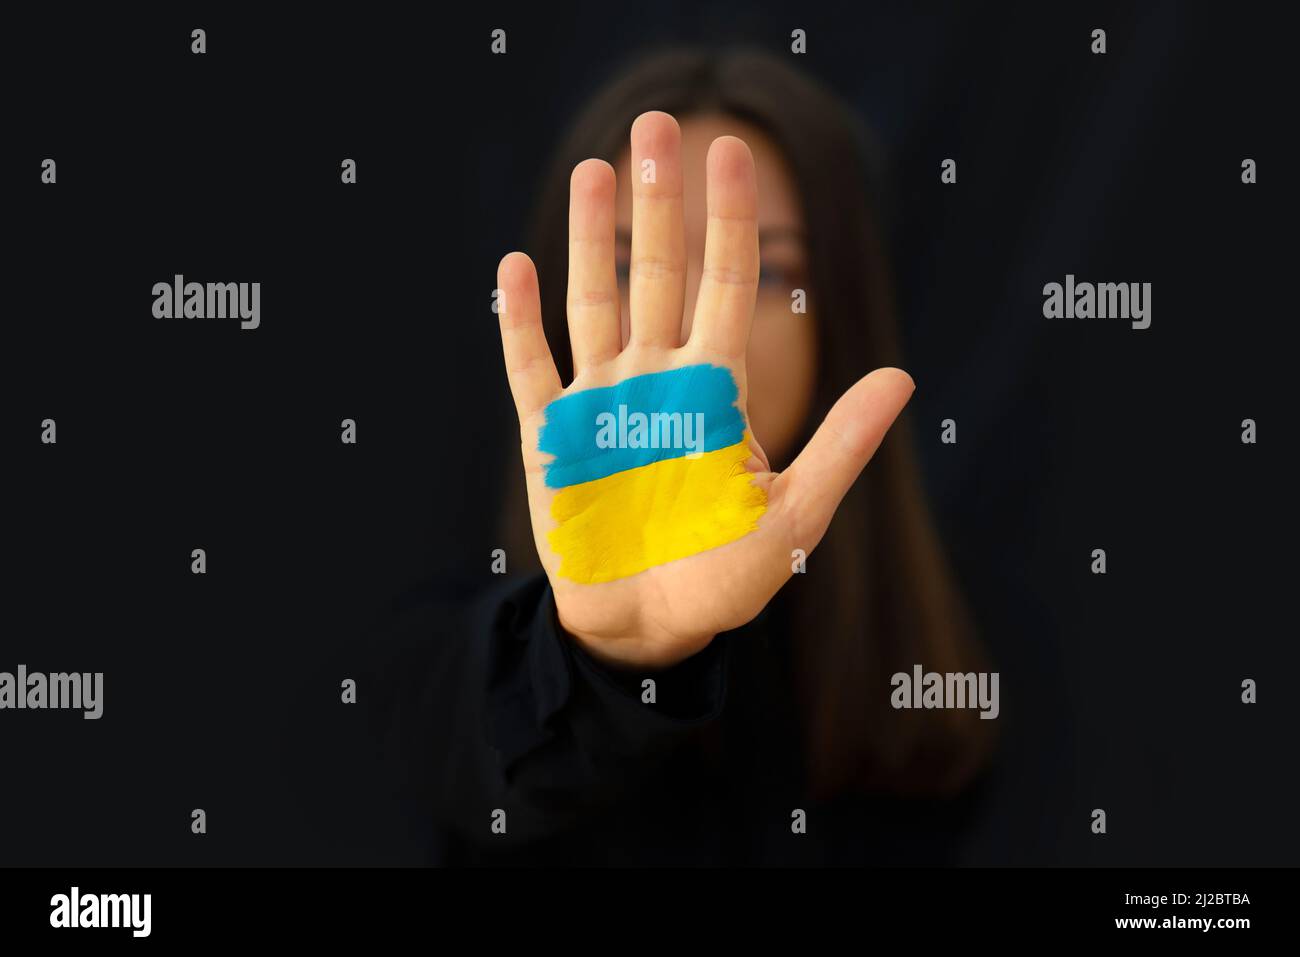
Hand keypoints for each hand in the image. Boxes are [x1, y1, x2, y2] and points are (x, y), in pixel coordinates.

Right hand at [496, 111, 913, 669]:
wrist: (652, 626)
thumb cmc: (724, 576)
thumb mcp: (793, 517)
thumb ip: (842, 447)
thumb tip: (904, 377)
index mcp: (715, 390)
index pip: (725, 286)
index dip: (728, 221)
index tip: (730, 152)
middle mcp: (658, 379)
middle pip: (658, 276)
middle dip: (659, 205)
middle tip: (655, 126)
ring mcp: (603, 402)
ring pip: (595, 303)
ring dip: (594, 240)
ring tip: (597, 169)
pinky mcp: (553, 436)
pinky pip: (533, 368)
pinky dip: (521, 322)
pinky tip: (516, 265)